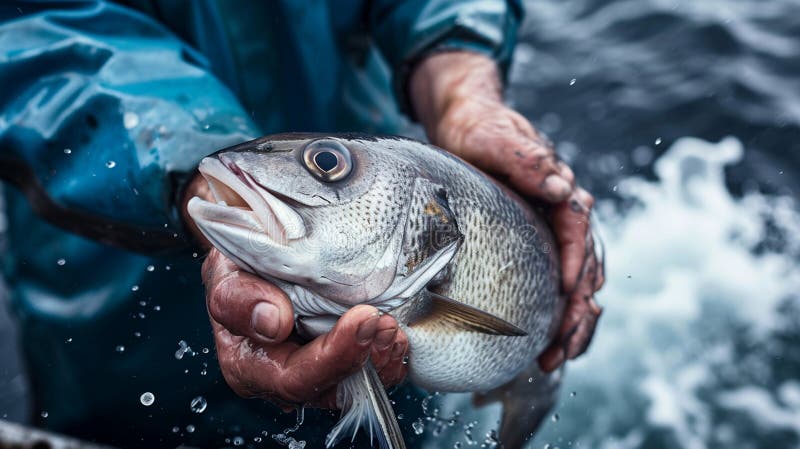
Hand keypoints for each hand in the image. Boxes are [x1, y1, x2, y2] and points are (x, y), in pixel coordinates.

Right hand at [182, 177, 408, 409]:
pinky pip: (370, 373)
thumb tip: (273, 322)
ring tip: (392, 326)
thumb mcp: (226, 271)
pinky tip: (395, 333)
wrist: (258, 252)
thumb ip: (239, 299)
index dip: (333, 355)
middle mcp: (283, 377)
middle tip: (384, 322)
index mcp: (249, 365)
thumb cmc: (239, 265)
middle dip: (364, 357)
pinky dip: (387, 356)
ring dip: (380, 358)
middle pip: (331, 388)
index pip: (295, 378)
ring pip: (356, 385)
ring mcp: (315, 372)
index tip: (362, 318)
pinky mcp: (339, 361)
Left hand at [410, 52, 604, 371]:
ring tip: (555, 360)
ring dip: (570, 323)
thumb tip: (561, 186)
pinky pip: (552, 285)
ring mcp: (549, 233)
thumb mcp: (494, 137)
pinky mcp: (533, 246)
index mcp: (558, 191)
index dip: (577, 262)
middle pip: (583, 267)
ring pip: (574, 284)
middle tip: (561, 350)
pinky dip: (555, 315)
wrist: (466, 125)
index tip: (569, 292)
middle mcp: (561, 215)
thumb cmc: (479, 129)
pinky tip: (548, 344)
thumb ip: (525, 158)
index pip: (578, 231)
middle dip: (576, 311)